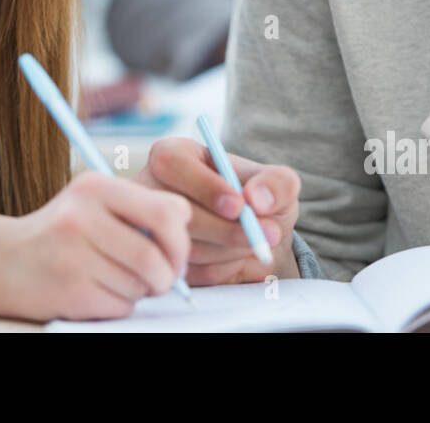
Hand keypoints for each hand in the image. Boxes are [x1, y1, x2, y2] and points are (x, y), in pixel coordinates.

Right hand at [0, 171, 190, 321]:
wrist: (5, 261)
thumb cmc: (64, 232)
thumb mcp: (95, 203)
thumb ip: (140, 209)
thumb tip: (186, 234)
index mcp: (96, 187)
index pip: (167, 211)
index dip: (181, 238)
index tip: (175, 251)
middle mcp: (81, 216)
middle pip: (155, 256)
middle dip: (170, 273)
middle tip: (166, 278)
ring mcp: (72, 255)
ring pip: (140, 284)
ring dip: (141, 290)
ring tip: (120, 279)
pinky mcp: (69, 290)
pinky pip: (121, 305)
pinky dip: (121, 304)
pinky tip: (100, 291)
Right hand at [136, 136, 300, 285]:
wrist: (256, 243)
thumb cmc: (261, 203)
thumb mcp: (279, 185)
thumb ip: (277, 182)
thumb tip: (256, 197)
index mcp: (174, 156)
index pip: (172, 163)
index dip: (205, 186)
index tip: (239, 206)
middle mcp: (152, 189)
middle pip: (174, 210)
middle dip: (225, 228)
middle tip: (267, 234)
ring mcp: (150, 228)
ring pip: (183, 245)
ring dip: (228, 250)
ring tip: (252, 242)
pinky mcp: (158, 261)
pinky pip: (186, 272)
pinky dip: (219, 271)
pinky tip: (232, 258)